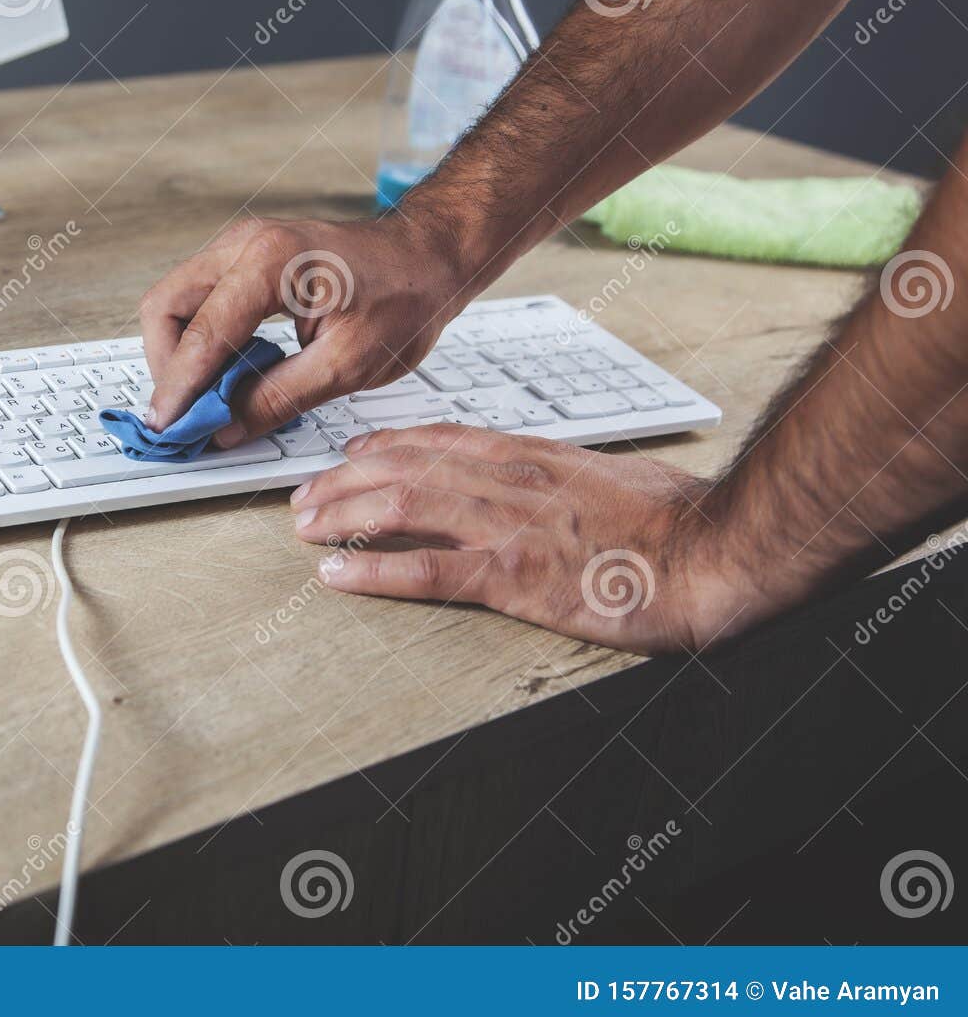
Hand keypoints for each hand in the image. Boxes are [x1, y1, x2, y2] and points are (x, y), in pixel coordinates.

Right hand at [138, 215, 462, 446]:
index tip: (170, 429)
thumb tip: (226, 427)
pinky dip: (200, 341)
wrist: (430, 255)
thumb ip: (280, 398)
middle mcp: (245, 244)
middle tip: (188, 415)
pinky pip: (199, 301)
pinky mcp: (245, 258)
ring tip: (209, 399)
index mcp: (270, 262)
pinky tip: (227, 374)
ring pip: (174, 303)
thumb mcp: (349, 364)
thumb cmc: (405, 295)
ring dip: (180, 354)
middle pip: (164, 307)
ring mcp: (241, 246)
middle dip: (167, 367)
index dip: (179, 389)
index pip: (201, 335)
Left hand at [289, 423, 764, 653]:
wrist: (712, 554)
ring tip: (304, 526)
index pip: (439, 440)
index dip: (385, 444)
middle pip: (403, 467)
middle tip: (306, 496)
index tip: (351, 453)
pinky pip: (424, 569)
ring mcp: (506, 525)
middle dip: (344, 481)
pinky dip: (372, 568)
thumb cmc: (676, 520)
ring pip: (400, 505)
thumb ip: (564, 473)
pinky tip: (337, 572)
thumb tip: (547, 476)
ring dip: (343, 514)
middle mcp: (508, 481)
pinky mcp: (512, 576)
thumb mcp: (611, 475)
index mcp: (532, 456)